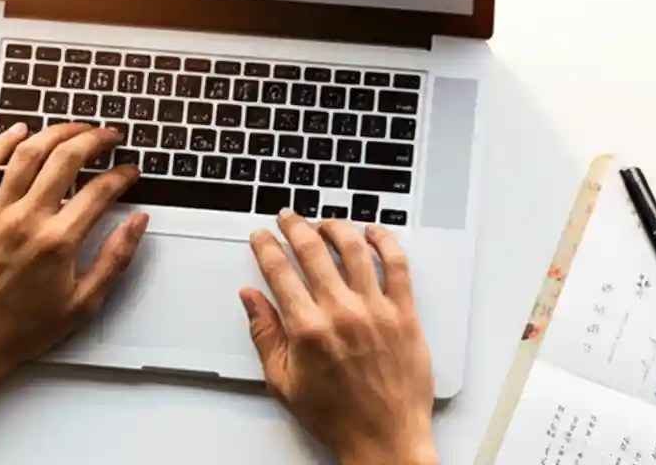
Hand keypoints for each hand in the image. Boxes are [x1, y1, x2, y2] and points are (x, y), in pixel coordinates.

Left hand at [0, 123, 148, 464]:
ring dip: (56, 132)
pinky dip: (1, 143)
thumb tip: (137, 222)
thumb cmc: (22, 329)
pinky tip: (19, 132)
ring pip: (27, 153)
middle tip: (109, 136)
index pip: (100, 191)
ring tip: (75, 128)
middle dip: (94, 139)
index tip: (131, 172)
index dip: (122, 175)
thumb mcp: (84, 303)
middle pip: (65, 158)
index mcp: (58, 243)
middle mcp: (27, 220)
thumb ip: (115, 258)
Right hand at [241, 211, 437, 464]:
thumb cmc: (337, 416)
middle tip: (287, 218)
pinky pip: (396, 265)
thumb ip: (264, 335)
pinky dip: (385, 242)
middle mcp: (341, 314)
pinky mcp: (404, 313)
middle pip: (314, 251)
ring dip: (335, 227)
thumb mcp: (283, 382)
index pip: (280, 273)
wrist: (385, 438)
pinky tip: (373, 233)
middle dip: (295, 227)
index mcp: (307, 330)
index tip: (261, 236)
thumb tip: (250, 298)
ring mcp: (376, 310)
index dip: (266, 248)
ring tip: (325, 222)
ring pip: (354, 249)